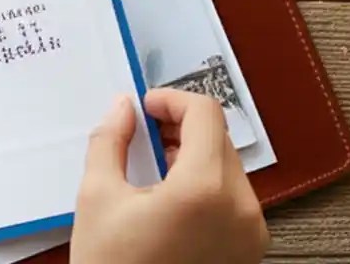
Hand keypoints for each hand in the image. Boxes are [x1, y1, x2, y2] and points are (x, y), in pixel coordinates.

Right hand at [70, 89, 268, 263]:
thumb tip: (122, 107)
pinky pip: (234, 198)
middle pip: (219, 137)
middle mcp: (240, 207)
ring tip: (154, 167)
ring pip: (228, 166)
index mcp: (204, 189)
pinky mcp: (250, 250)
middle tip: (144, 133)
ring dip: (194, 154)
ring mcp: (251, 232)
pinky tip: (170, 197)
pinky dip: (206, 183)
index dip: (171, 99)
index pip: (205, 113)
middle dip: (181, 126)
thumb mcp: (97, 198)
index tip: (145, 107)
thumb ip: (109, 141)